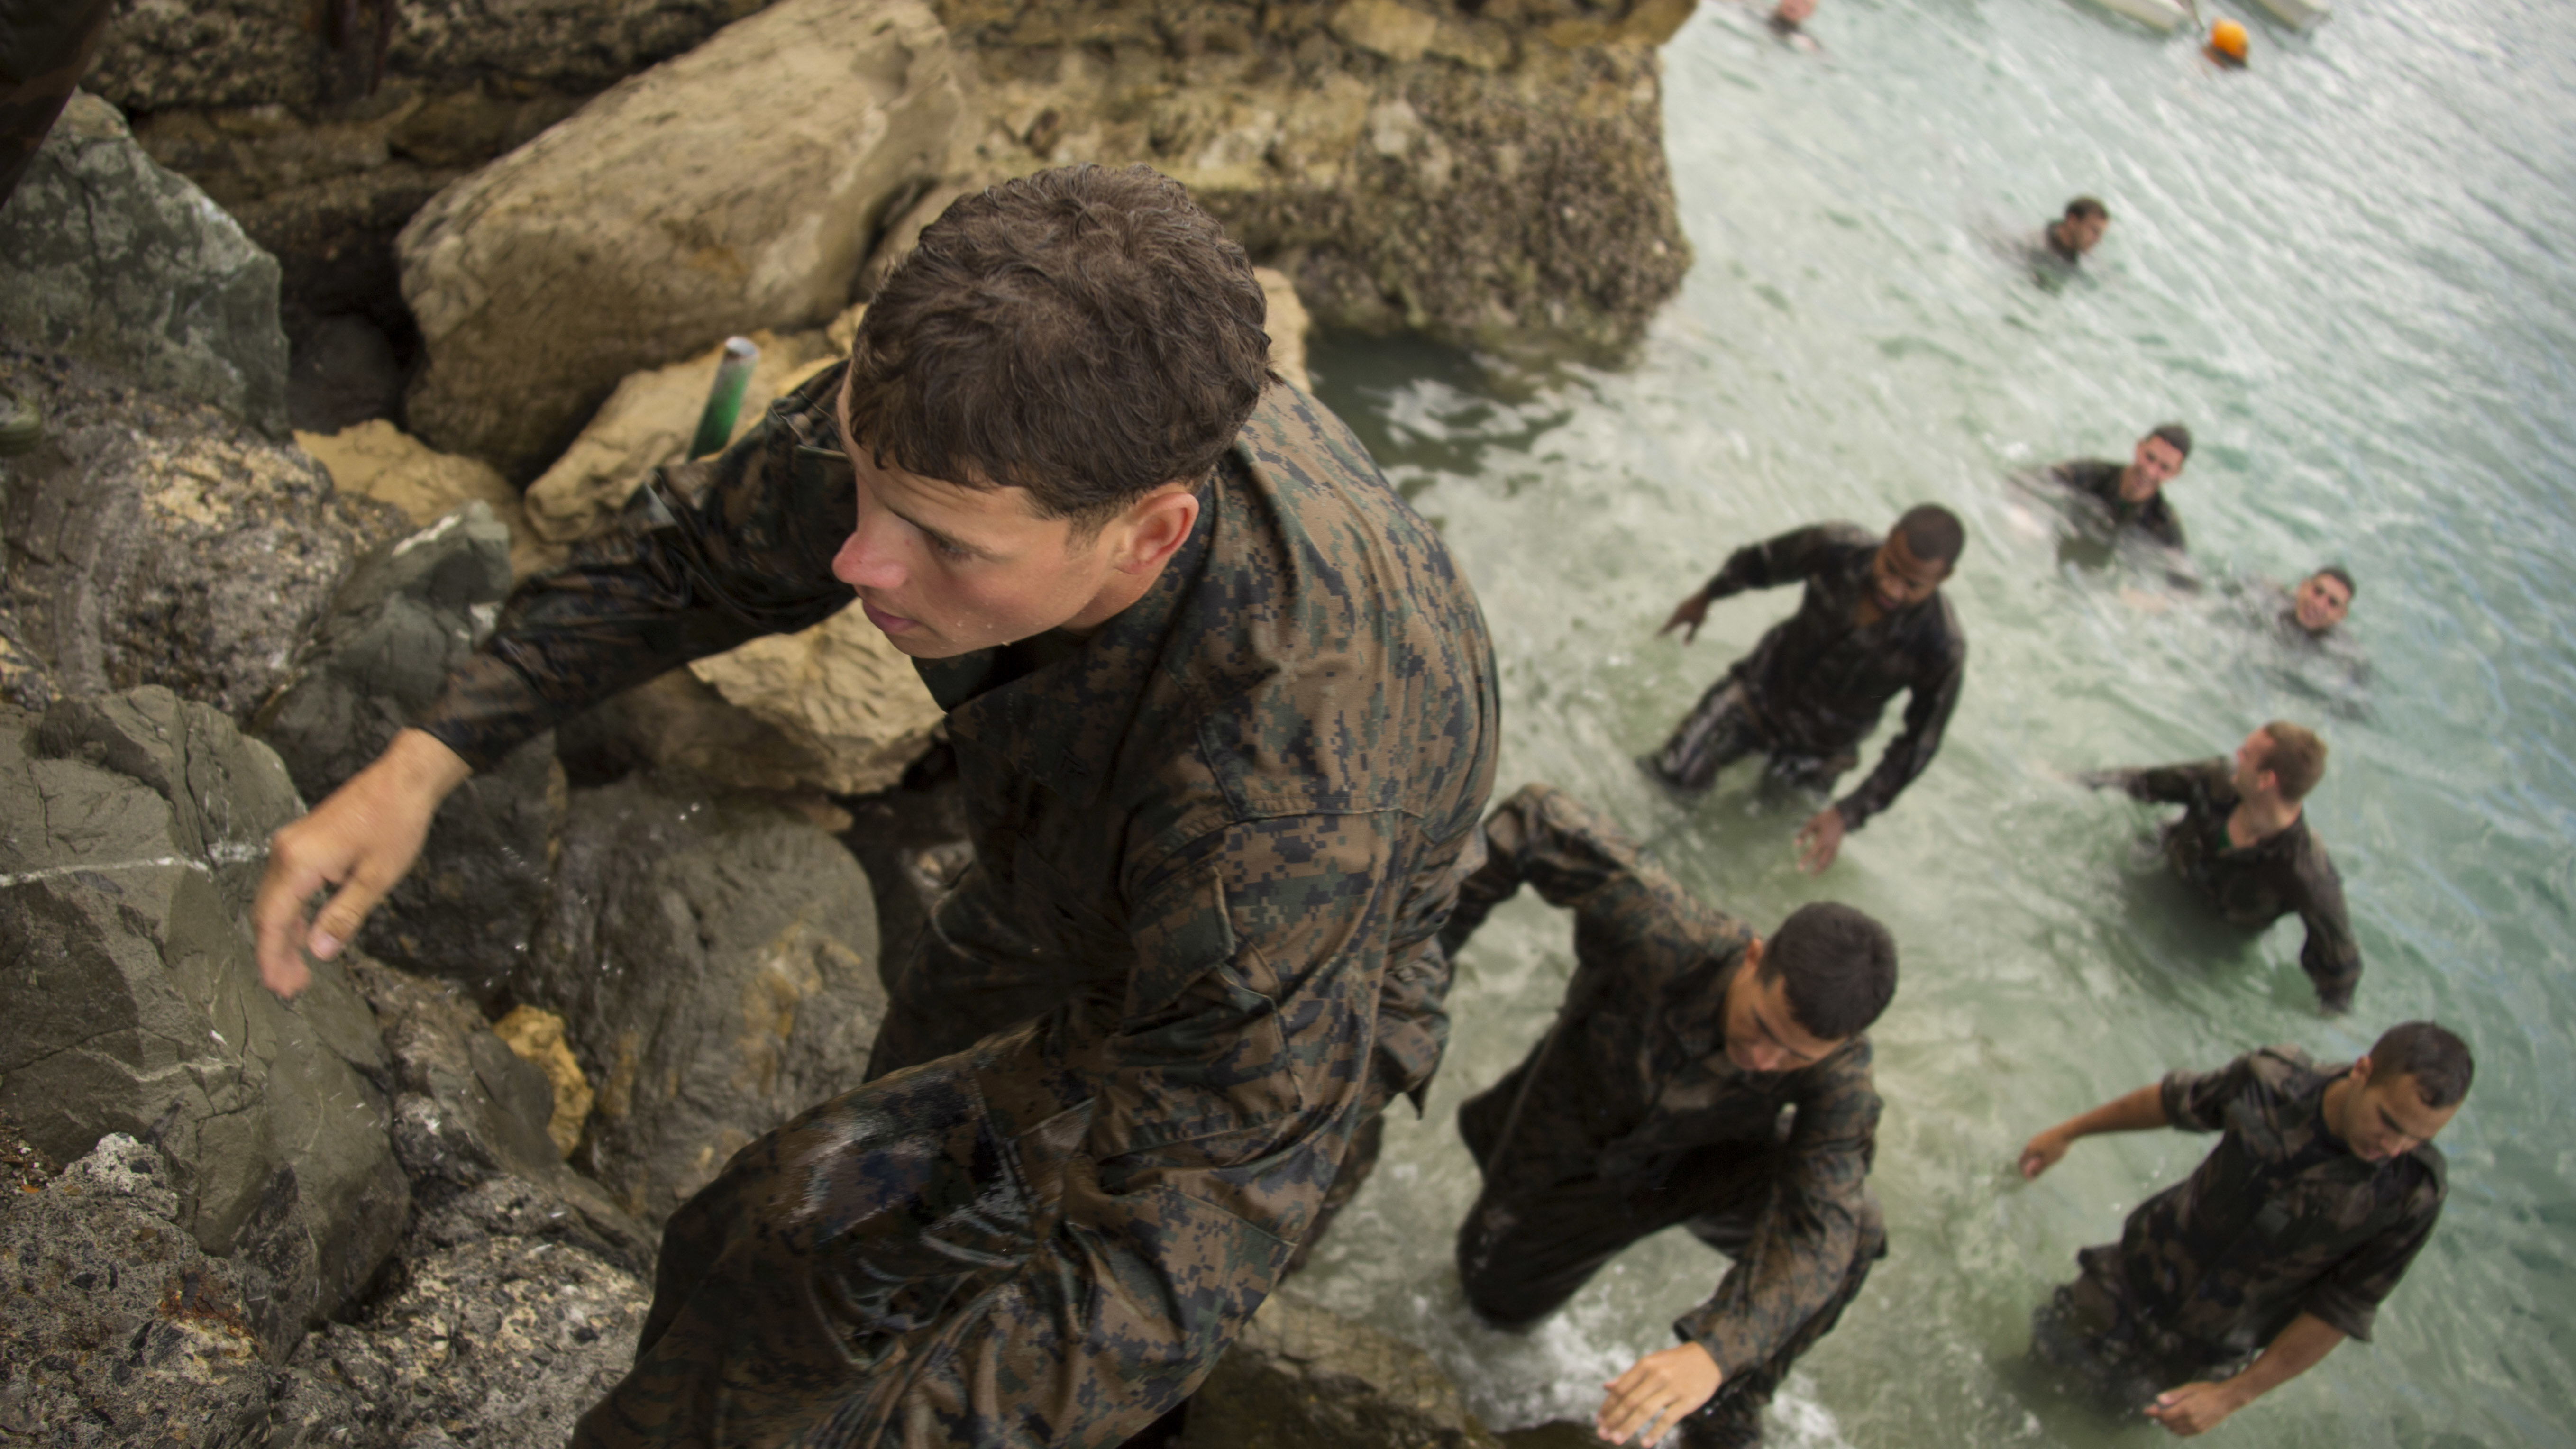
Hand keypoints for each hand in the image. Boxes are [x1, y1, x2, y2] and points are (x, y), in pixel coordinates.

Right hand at [252, 729, 469, 996]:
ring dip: (284, 936)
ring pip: (276, 901)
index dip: (272, 958)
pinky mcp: (303, 843)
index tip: (277, 987)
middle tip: (290, 987)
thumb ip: (343, 917)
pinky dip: (294, 913)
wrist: (403, 779)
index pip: (273, 921)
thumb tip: (319, 952)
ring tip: (298, 970)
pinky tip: (306, 934)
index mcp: (298, 862)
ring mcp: (292, 845)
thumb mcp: (375, 878)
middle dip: (275, 953)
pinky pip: (288, 886)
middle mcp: (286, 852)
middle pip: (268, 913)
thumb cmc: (395, 822)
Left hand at [1595, 1342, 1721, 1444]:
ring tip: (1616, 1439)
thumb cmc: (1675, 1362)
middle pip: (1630, 1401)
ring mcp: (1672, 1388)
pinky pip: (1668, 1419)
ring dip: (1629, 1427)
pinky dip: (1655, 1432)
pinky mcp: (1687, 1400)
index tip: (1599, 1420)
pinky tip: (1645, 1443)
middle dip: (1614, 1419)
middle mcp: (1657, 1376)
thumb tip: (1606, 1387)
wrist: (1709, 1357)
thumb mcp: (1651, 1362)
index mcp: (1645, 1365)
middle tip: (1602, 1434)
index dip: (1608, 1405)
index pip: (1621, 1389)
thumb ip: (1629, 1376)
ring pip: (1645, 1411)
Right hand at [1659, 591, 1711, 642]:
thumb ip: (1691, 634)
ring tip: (1667, 626)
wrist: (1703, 596)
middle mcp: (1677, 612)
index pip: (1668, 627)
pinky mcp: (1683, 604)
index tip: (1656, 637)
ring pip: (1673, 616)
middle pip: (1669, 622)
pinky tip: (1676, 616)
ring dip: (1670, 622)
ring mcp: (1679, 607)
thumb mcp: (1696, 624)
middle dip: (1665, 628)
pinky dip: (1674, 617)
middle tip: (1659, 633)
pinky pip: (1676, 612)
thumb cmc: (1700, 611)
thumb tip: (1685, 645)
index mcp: (1679, 618)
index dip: (1662, 632)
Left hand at [1793, 806, 1845, 872]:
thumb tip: (1795, 845)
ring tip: (1815, 875)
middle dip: (1816, 870)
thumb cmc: (1823, 819)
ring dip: (1822, 869)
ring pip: (1829, 861)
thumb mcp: (1812, 823)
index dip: (1806, 860)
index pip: (1812, 853)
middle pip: (1823, 861)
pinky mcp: (1837, 847)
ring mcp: (1835, 847)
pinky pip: (1832, 858)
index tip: (1799, 868)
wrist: (1841, 816)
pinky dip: (1827, 864)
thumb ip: (1803, 834)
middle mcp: (1830, 845)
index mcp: (1822, 839)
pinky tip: (1822, 868)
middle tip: (1810, 877)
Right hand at [2018, 1126, 2071, 1179]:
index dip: (2023, 1171)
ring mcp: (2036, 1138)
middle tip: (2036, 1173)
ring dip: (2034, 1159)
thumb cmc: (2056, 1147)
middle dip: (2029, 1166)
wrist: (2066, 1132)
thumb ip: (2039, 1169)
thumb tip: (2031, 1176)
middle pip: (2025, 1156)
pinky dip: (2038, 1154)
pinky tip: (2048, 1155)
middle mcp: (2030, 1143)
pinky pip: (2037, 1147)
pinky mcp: (2042, 1136)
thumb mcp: (2048, 1161)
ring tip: (2043, 1165)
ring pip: (2032, 1151)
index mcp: (2030, 1149)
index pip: (2021, 1162)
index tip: (2030, 1178)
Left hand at [2146, 1380, 2245, 1435]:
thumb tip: (2159, 1399)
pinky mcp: (2201, 1430)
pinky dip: (2176, 1429)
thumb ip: (2174, 1395)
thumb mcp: (2190, 1388)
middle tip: (2155, 1410)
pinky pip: (2184, 1433)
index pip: (2165, 1415)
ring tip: (2164, 1416)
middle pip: (2169, 1423)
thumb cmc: (2208, 1390)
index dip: (2153, 1413)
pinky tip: (2175, 1423)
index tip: (2145, 1411)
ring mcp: (2197, 1428)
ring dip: (2167, 1424)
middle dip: (2159, 1418)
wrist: (2227, 1399)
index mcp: (2187, 1409)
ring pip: (2175, 1430)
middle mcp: (2191, 1421)